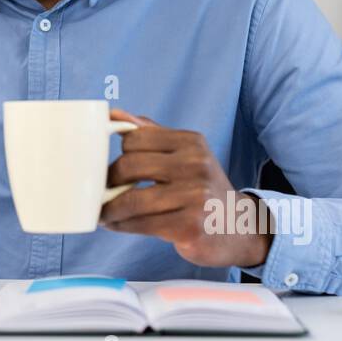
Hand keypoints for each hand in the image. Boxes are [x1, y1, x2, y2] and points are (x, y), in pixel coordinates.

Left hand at [99, 110, 272, 267]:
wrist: (240, 227)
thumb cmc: (201, 188)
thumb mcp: (185, 154)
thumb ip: (150, 134)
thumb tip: (113, 114)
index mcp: (191, 142)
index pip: (134, 139)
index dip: (116, 154)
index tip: (107, 168)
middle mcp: (196, 166)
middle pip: (129, 166)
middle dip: (108, 181)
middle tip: (101, 192)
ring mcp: (195, 197)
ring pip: (131, 199)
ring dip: (109, 208)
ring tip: (102, 212)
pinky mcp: (190, 227)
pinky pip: (141, 224)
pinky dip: (121, 225)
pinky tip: (117, 225)